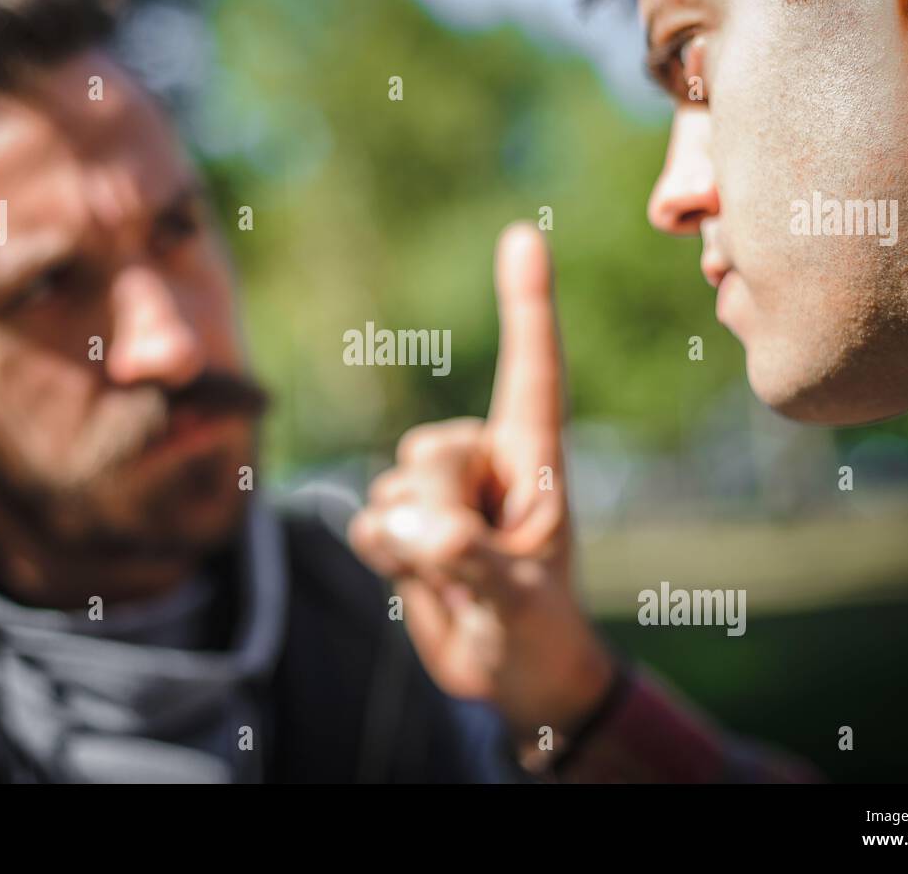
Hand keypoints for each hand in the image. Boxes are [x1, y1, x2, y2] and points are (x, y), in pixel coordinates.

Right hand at [348, 223, 613, 749]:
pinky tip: (415, 576)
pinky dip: (384, 554)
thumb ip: (473, 561)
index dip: (526, 302)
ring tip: (455, 577)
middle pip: (433, 450)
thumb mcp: (519, 601)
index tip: (524, 233)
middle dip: (439, 511)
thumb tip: (421, 531)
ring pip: (396, 487)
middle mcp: (482, 461)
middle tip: (468, 560)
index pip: (531, 369)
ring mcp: (438, 491)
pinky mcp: (401, 520)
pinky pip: (368, 519)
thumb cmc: (539, 632)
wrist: (508, 673)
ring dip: (412, 544)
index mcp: (534, 457)